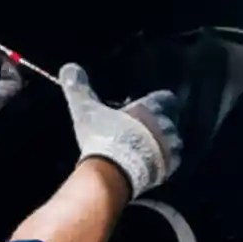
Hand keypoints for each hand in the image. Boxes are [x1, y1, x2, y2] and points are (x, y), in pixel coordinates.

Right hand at [59, 63, 182, 197]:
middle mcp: (164, 127)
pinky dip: (163, 164)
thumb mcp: (86, 110)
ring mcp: (168, 150)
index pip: (166, 99)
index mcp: (149, 109)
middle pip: (171, 121)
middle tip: (146, 130)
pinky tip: (149, 167)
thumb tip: (68, 67)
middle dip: (161, 124)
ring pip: (174, 143)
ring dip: (164, 145)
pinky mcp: (167, 171)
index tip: (153, 105)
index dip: (161, 101)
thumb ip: (79, 89)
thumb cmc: (102, 137)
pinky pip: (171, 164)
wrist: (113, 174)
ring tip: (149, 150)